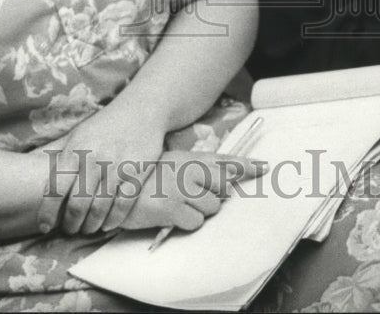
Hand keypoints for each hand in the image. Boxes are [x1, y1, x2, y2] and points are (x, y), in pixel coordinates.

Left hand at [37, 100, 166, 236]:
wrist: (142, 108)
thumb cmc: (104, 125)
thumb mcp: (76, 134)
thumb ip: (52, 151)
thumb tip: (24, 163)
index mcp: (75, 150)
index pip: (56, 189)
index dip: (48, 213)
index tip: (45, 227)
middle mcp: (94, 159)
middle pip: (78, 205)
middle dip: (71, 224)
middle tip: (70, 230)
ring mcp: (117, 166)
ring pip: (100, 208)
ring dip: (91, 225)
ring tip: (87, 229)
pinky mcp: (137, 172)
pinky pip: (123, 204)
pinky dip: (114, 219)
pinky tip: (108, 224)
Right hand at [116, 149, 265, 232]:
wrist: (114, 190)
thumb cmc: (143, 179)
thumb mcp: (170, 164)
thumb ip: (196, 168)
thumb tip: (224, 182)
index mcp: (188, 157)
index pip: (224, 160)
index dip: (247, 165)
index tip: (265, 168)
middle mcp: (187, 169)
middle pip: (223, 187)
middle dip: (213, 196)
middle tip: (192, 197)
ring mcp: (180, 187)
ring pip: (211, 208)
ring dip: (197, 212)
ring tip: (176, 206)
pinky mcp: (171, 207)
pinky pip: (194, 222)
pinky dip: (185, 223)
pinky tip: (169, 216)